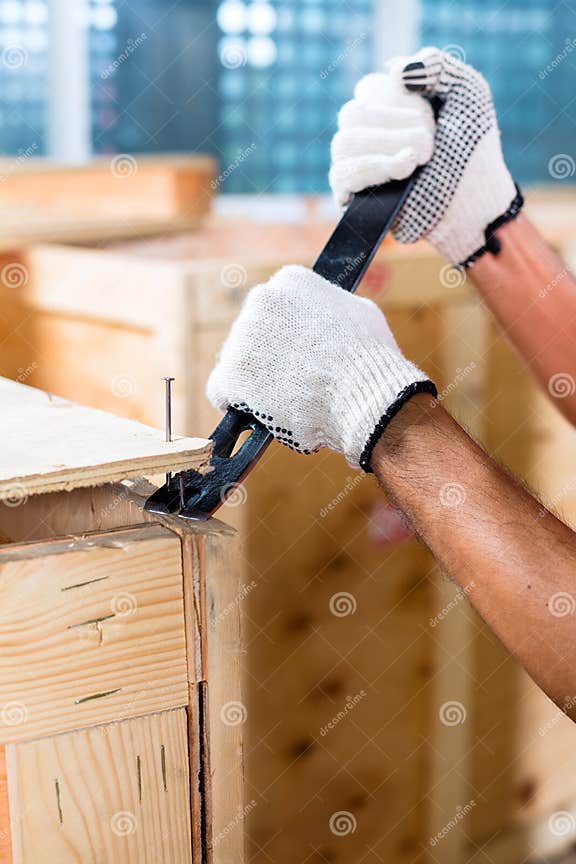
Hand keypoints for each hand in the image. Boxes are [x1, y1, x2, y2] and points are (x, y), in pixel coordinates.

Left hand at [206, 266, 435, 470]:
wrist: (362, 396)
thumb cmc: (369, 360)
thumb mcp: (359, 314)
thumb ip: (333, 310)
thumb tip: (332, 314)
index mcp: (290, 281)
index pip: (275, 307)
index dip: (285, 334)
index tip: (295, 352)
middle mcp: (261, 300)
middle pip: (252, 332)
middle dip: (267, 355)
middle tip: (290, 379)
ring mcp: (243, 337)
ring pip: (237, 361)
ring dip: (253, 380)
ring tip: (282, 399)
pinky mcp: (230, 374)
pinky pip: (221, 390)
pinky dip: (234, 402)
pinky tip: (253, 411)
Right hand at [330, 47, 521, 266]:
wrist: (475, 199)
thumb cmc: (471, 148)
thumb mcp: (466, 91)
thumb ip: (435, 65)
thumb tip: (393, 71)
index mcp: (385, 109)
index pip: (368, 90)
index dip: (400, 99)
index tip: (430, 115)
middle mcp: (365, 136)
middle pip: (352, 113)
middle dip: (396, 123)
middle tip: (430, 141)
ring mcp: (356, 167)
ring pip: (344, 142)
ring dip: (388, 145)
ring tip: (421, 158)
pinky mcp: (354, 199)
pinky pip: (341, 175)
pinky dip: (374, 167)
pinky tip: (405, 168)